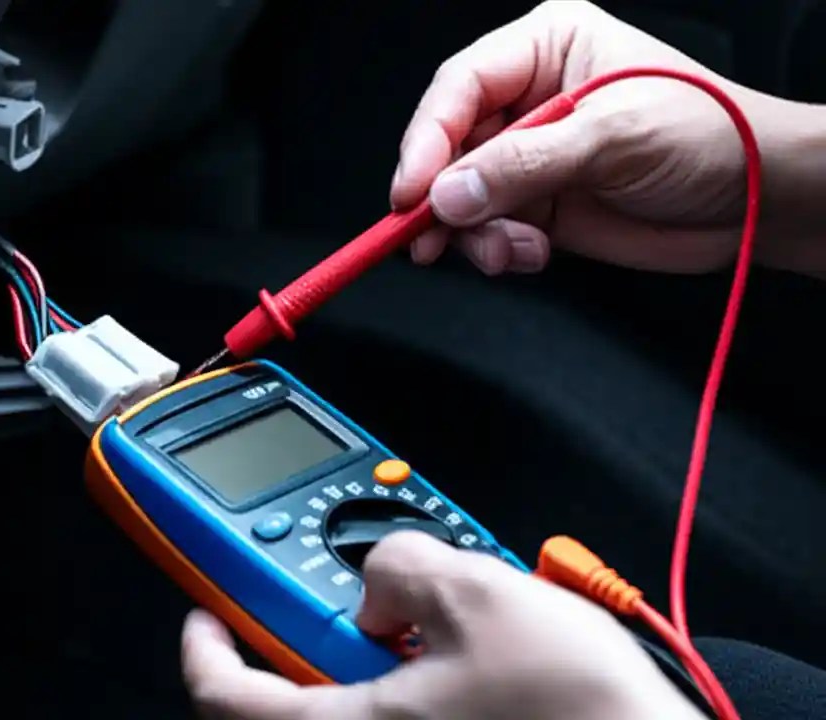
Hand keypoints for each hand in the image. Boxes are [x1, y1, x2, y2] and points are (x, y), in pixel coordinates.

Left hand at [181, 532, 703, 719]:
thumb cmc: (579, 714)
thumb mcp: (478, 595)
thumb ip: (400, 563)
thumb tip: (382, 576)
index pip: (223, 697)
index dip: (202, 641)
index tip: (205, 605)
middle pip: (286, 693)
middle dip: (303, 626)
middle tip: (336, 589)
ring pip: (349, 699)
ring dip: (363, 644)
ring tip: (421, 608)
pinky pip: (398, 710)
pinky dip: (407, 670)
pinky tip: (456, 643)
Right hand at [392, 0, 825, 275]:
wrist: (759, 199)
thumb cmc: (707, 135)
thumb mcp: (611, 138)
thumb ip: (523, 166)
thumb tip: (448, 196)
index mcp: (544, 48)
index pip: (460, 88)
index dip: (427, 141)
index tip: (412, 193)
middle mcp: (528, 98)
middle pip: (449, 147)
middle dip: (444, 198)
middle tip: (432, 239)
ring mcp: (529, 155)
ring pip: (460, 196)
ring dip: (473, 233)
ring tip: (509, 252)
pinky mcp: (537, 205)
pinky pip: (488, 229)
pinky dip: (498, 249)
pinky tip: (531, 254)